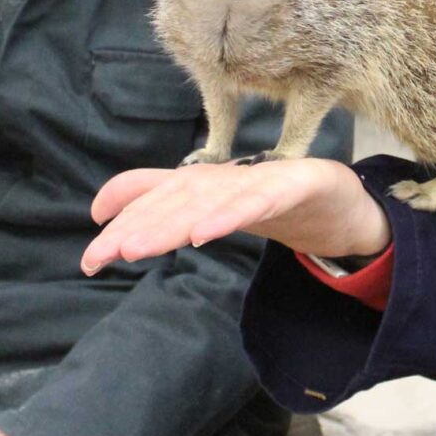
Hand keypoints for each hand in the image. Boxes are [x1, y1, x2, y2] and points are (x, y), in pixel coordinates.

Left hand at [80, 156, 392, 274]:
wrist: (344, 200)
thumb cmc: (271, 199)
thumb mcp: (211, 207)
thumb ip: (158, 201)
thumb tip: (98, 213)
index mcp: (207, 182)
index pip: (157, 200)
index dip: (122, 224)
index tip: (91, 259)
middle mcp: (229, 176)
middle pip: (177, 201)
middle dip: (137, 228)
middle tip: (103, 256)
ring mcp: (263, 179)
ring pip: (210, 202)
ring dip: (172, 222)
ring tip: (137, 247)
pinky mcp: (299, 183)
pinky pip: (259, 201)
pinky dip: (230, 214)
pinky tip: (204, 233)